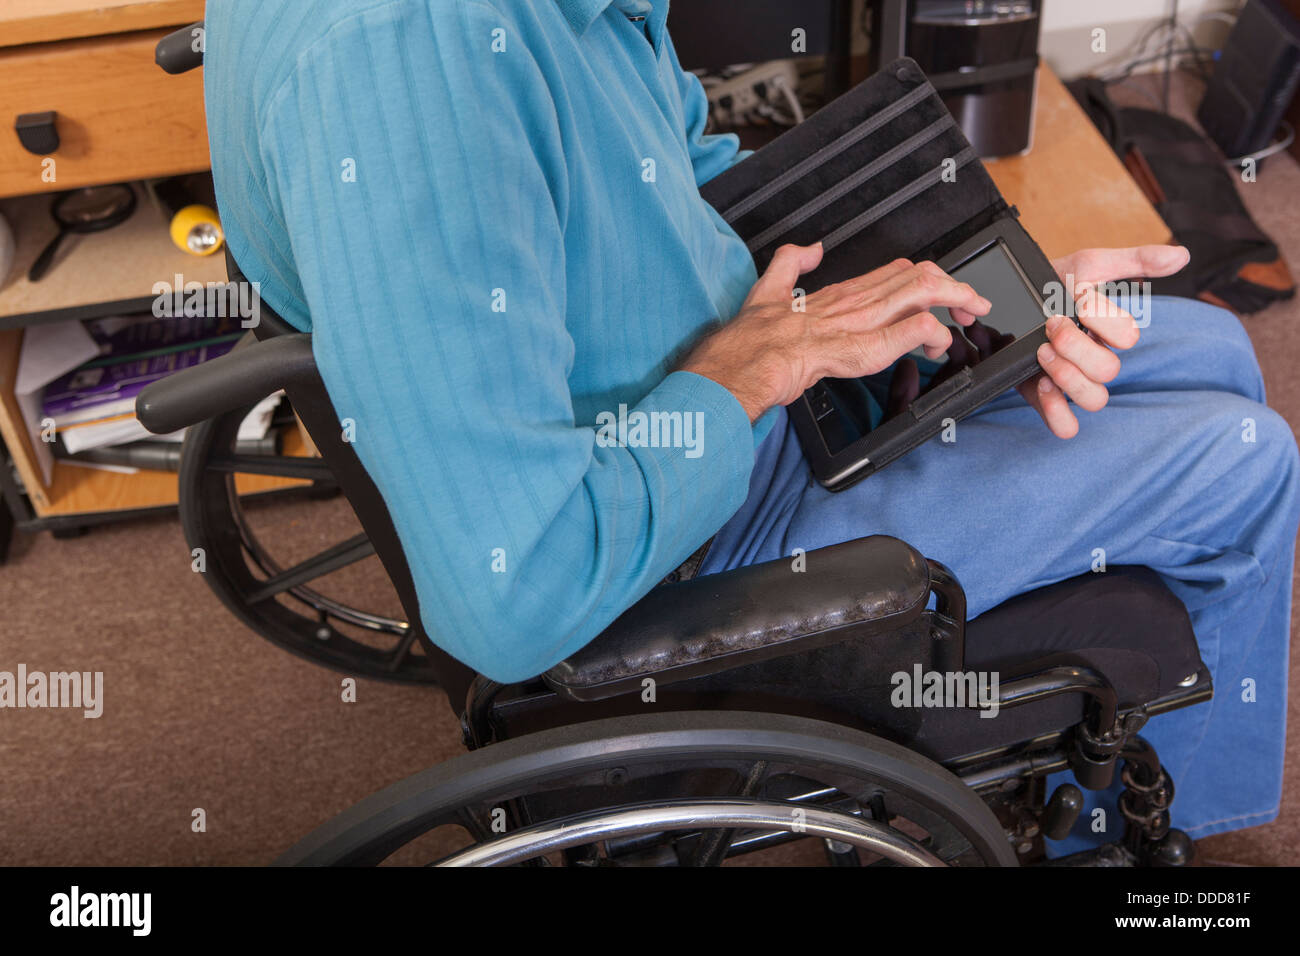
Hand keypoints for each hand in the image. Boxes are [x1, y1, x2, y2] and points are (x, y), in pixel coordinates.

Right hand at [681, 242, 991, 422]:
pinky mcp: (857, 349)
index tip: (943, 293)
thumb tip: (810, 247)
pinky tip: (937, 343)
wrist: (738, 366)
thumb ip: (790, 263)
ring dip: (953, 302)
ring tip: (969, 316)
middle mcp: (852, 302)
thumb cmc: (748, 341)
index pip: (896, 271)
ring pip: (919, 295)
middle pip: (918, 277)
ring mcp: (856, 323)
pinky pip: (904, 331)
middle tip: (972, 305)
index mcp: (838, 293)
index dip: (927, 278)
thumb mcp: (766, 288)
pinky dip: (928, 333)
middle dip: (955, 287)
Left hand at [1021, 244, 1190, 438]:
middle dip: (1077, 346)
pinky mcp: (1045, 398)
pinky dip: (1057, 412)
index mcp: (1108, 332)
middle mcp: (1094, 360)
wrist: (1007, 301)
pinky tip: (1041, 385)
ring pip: (1096, 401)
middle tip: (1051, 327)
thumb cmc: (1052, 284)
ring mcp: (1071, 382)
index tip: (1076, 303)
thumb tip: (1181, 255)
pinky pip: (1066, 426)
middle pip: (1109, 371)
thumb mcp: (1089, 265)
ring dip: (1069, 377)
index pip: (1128, 338)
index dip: (1104, 322)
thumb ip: (1134, 260)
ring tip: (1042, 352)